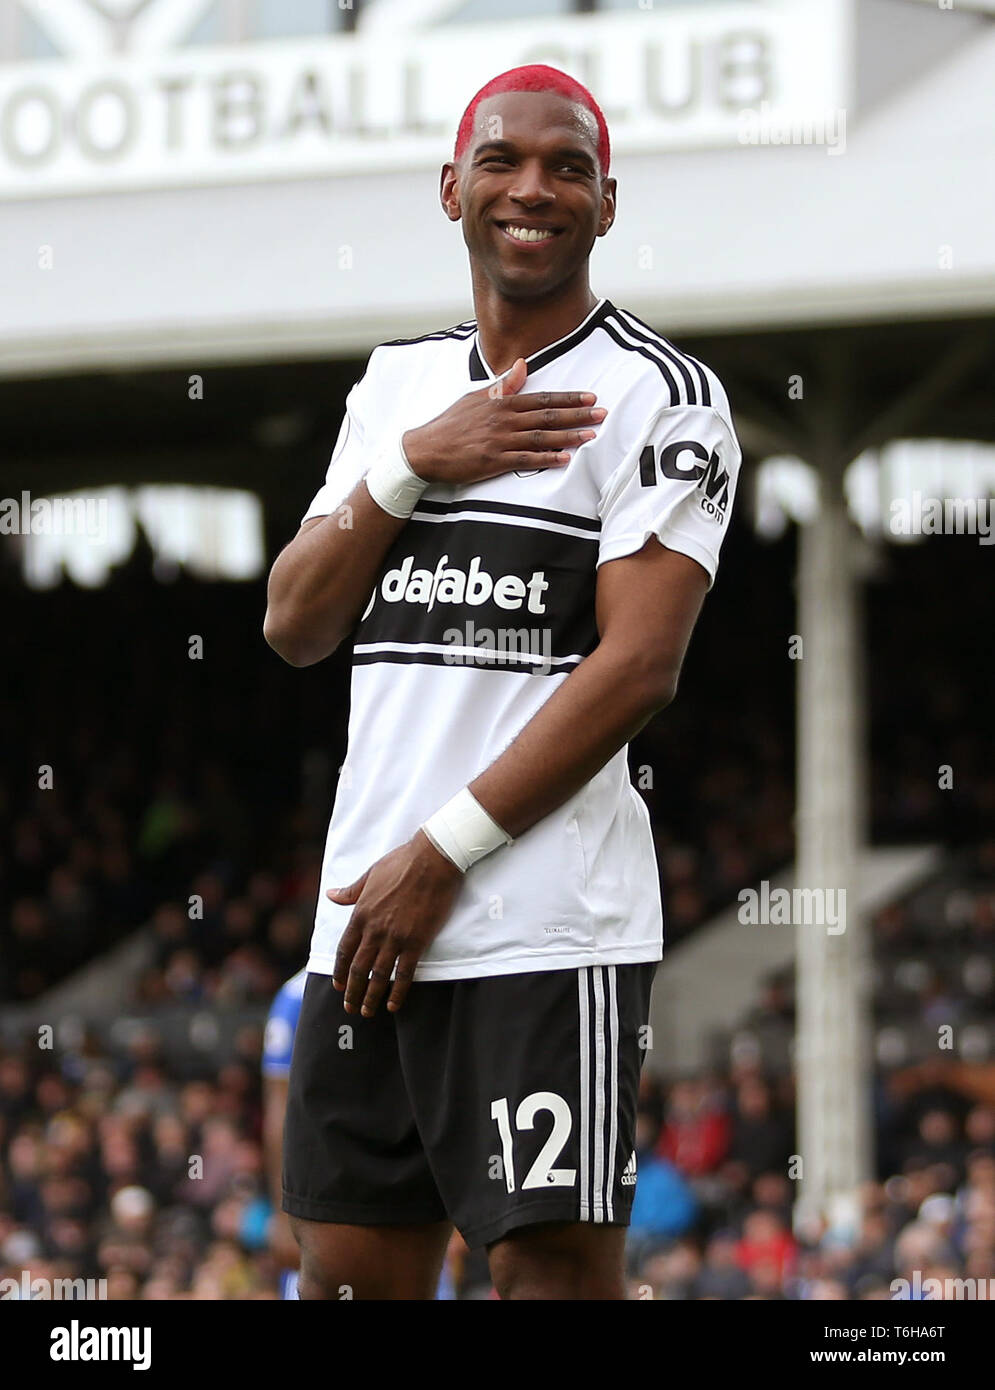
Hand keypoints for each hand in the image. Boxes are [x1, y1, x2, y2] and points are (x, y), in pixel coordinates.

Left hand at [326, 830, 463, 1016]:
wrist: (432, 859)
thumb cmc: (402, 862)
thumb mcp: (370, 874)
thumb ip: (351, 891)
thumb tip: (331, 895)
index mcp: (361, 913)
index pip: (345, 949)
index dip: (340, 970)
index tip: (339, 985)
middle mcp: (374, 929)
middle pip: (359, 968)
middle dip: (352, 991)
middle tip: (350, 1007)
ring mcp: (395, 937)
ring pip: (378, 974)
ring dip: (370, 996)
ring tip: (366, 1012)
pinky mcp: (417, 941)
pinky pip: (404, 972)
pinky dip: (397, 991)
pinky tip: (392, 1004)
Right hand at [402, 356, 606, 485]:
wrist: (425, 450)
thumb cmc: (450, 424)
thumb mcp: (475, 397)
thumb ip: (503, 383)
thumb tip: (523, 365)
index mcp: (500, 402)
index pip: (541, 398)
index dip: (568, 398)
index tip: (589, 397)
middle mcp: (503, 420)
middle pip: (547, 416)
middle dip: (577, 415)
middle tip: (601, 414)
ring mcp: (499, 441)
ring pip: (540, 437)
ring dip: (568, 437)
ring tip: (590, 435)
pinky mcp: (493, 461)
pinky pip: (525, 460)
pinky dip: (546, 460)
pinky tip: (564, 460)